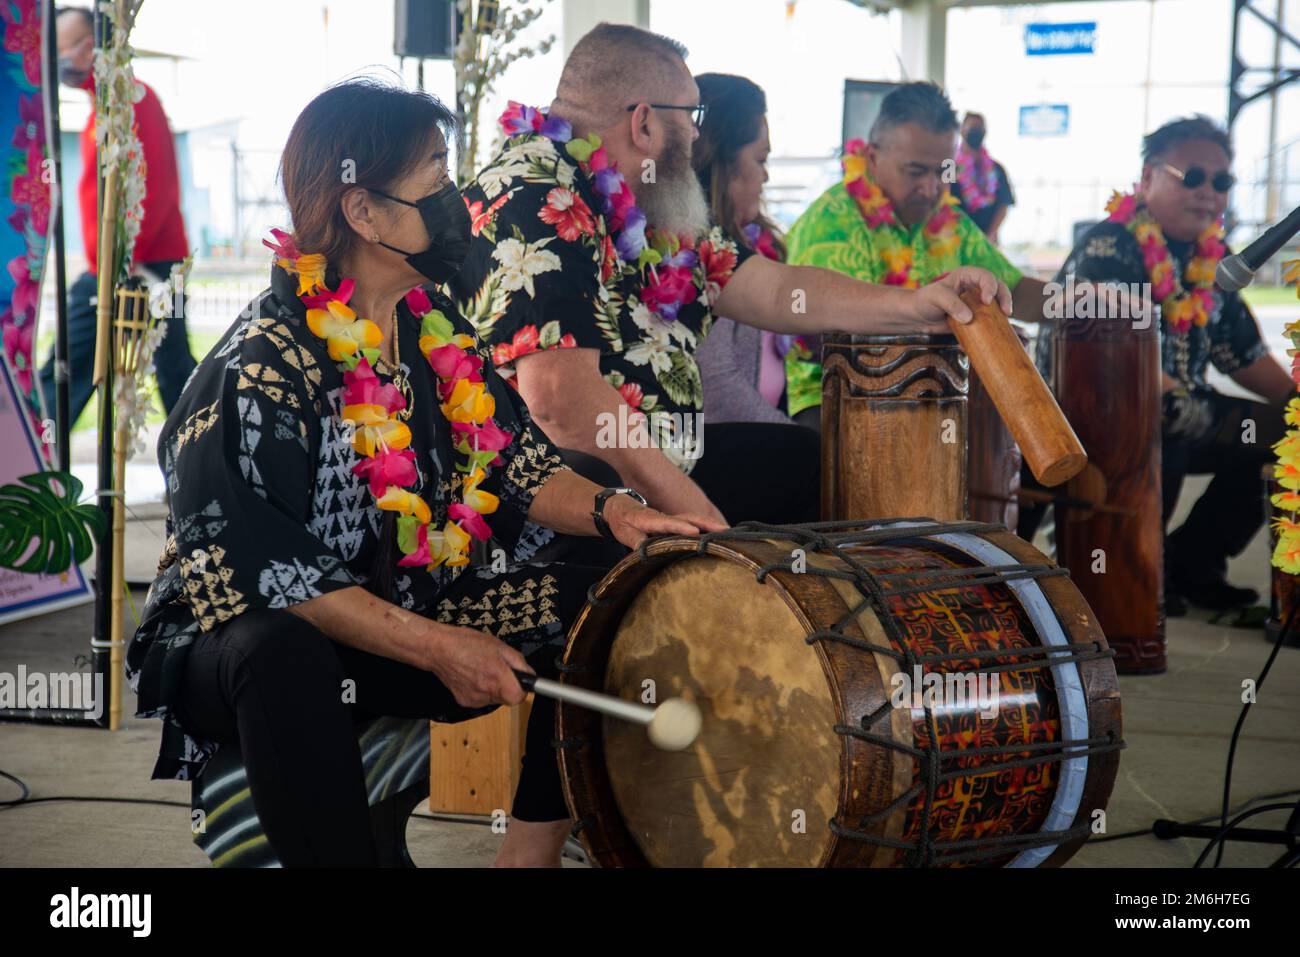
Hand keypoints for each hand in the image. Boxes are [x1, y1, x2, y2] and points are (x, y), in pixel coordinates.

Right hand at [424, 623, 530, 708]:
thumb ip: (518, 662)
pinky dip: (481, 690)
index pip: (518, 697)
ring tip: (482, 670)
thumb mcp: (499, 646)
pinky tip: (473, 676)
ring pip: (494, 699)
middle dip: (507, 686)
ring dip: (494, 688)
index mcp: (497, 676)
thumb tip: (529, 675)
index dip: (521, 689)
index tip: (518, 680)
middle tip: (497, 669)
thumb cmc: (467, 643)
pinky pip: (481, 699)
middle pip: (507, 698)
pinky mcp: (464, 701)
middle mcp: (486, 691)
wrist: (438, 650)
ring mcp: (474, 699)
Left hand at [603, 494, 728, 549]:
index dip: (680, 527)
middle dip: (706, 523)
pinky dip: (706, 524)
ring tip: (728, 531)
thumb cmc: (622, 521)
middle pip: (688, 517)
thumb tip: (644, 551)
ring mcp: (671, 518)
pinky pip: (693, 521)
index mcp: (650, 519)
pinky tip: (717, 532)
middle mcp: (665, 517)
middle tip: (724, 530)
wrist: (620, 508)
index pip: (667, 523)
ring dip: (710, 523)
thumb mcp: (624, 532)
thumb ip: (634, 540)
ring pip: (694, 518)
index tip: (693, 531)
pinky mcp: (675, 521)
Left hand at [911, 266, 1014, 330]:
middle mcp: (975, 287)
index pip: (985, 276)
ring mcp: (977, 303)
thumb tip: (969, 317)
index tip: (987, 300)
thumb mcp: (936, 297)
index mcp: (967, 276)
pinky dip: (994, 325)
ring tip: (1005, 321)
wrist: (918, 318)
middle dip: (1005, 298)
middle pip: (998, 288)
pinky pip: (988, 320)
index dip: (990, 287)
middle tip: (1006, 311)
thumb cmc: (925, 301)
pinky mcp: (975, 318)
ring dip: (1003, 312)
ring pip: (996, 304)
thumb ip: (952, 304)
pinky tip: (996, 332)